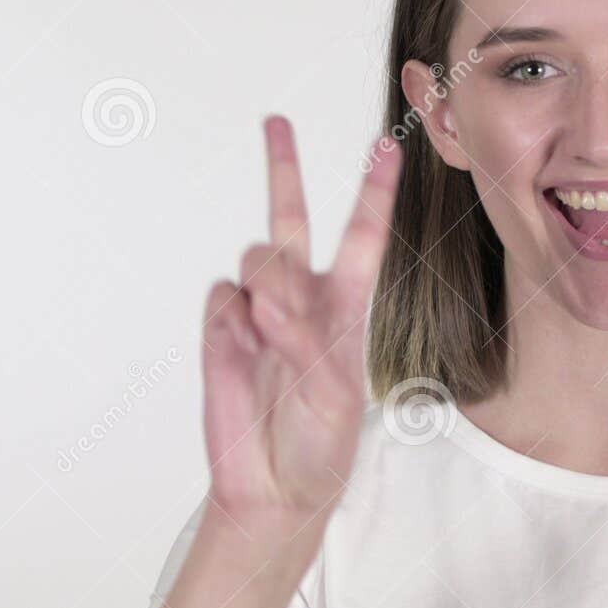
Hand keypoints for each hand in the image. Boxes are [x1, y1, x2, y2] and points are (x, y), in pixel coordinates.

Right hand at [199, 115, 401, 523]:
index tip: (386, 146)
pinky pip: (223, 296)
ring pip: (258, 257)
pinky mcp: (220, 327)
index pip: (361, 235)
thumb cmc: (321, 444)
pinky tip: (244, 351)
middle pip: (289, 216)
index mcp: (346, 305)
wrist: (273, 486)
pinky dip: (234, 320)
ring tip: (275, 332)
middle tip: (275, 121)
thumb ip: (305, 338)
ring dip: (270, 284)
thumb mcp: (336, 392)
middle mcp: (302, 296)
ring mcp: (257, 308)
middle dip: (282, 166)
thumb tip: (264, 300)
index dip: (373, 191)